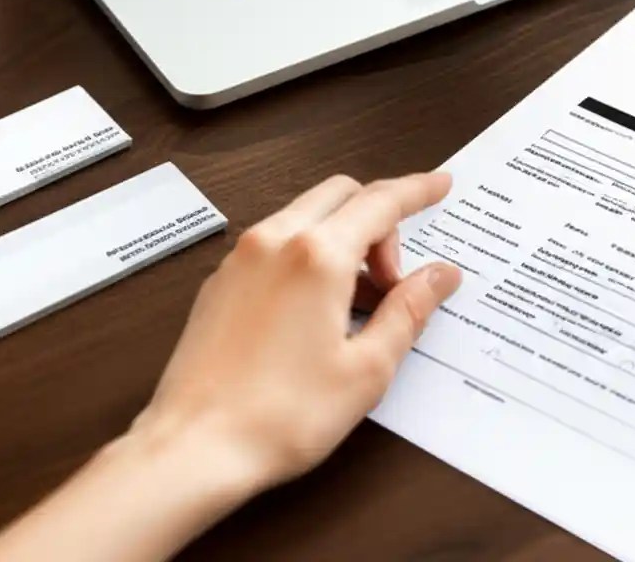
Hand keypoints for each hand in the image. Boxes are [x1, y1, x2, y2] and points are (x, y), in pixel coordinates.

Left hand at [131, 172, 462, 489]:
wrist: (194, 448)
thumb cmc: (279, 416)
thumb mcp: (367, 368)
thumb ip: (409, 311)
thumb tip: (440, 276)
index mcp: (317, 256)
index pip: (381, 202)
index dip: (417, 191)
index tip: (440, 185)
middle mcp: (273, 242)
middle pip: (341, 195)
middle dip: (379, 220)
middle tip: (397, 278)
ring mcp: (240, 259)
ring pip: (305, 217)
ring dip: (342, 239)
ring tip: (359, 304)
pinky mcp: (220, 283)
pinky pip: (274, 245)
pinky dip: (307, 256)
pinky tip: (317, 311)